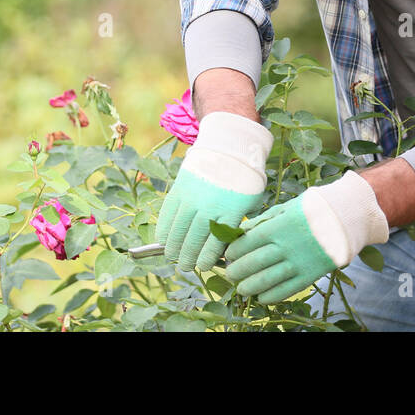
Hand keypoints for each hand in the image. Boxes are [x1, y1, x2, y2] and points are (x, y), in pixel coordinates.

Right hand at [154, 111, 272, 270]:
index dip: (206, 259)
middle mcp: (208, 206)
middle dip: (187, 258)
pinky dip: (163, 229)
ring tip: (173, 256)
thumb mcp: (251, 202)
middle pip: (193, 240)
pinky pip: (167, 213)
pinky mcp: (179, 188)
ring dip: (173, 247)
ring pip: (177, 229)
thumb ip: (241, 225)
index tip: (203, 266)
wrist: (230, 148)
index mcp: (229, 212)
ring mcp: (192, 197)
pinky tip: (163, 239)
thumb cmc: (244, 178)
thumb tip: (229, 248)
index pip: (213, 244)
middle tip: (186, 266)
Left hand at [224, 170, 389, 303]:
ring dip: (250, 286)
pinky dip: (271, 296)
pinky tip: (262, 296)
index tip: (228, 255)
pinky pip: (287, 289)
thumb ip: (264, 220)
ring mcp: (299, 262)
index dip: (234, 251)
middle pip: (254, 263)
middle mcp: (287, 246)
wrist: (348, 218)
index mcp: (279, 226)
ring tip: (241, 288)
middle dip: (237, 271)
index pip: (247, 243)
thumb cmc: (313, 209)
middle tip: (229, 274)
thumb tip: (241, 232)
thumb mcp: (287, 207)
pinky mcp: (310, 275)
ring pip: (267, 280)